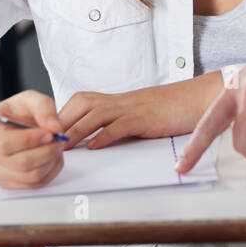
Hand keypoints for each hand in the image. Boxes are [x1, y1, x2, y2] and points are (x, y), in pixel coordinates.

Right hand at [0, 90, 65, 188]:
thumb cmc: (11, 114)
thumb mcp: (25, 100)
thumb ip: (42, 106)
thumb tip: (55, 127)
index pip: (6, 143)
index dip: (32, 139)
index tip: (50, 133)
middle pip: (22, 163)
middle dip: (47, 151)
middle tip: (58, 140)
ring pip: (30, 176)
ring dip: (50, 162)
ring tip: (55, 147)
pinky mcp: (8, 183)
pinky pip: (33, 184)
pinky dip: (49, 172)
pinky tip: (52, 158)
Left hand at [56, 78, 221, 149]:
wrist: (200, 98)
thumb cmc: (171, 110)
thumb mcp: (139, 117)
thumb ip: (118, 126)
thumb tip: (96, 143)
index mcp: (117, 101)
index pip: (80, 103)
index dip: (62, 116)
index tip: (47, 133)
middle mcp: (121, 101)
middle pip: (81, 106)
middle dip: (61, 123)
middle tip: (46, 141)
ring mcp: (133, 107)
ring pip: (96, 115)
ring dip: (76, 131)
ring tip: (62, 148)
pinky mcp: (146, 117)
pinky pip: (121, 124)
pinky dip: (105, 135)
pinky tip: (95, 147)